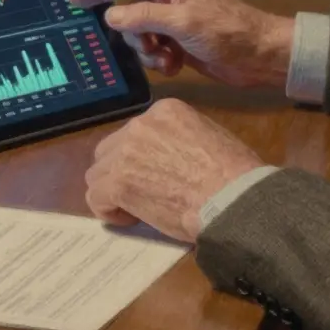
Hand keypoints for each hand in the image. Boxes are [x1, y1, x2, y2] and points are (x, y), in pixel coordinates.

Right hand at [67, 0, 293, 87]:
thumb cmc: (229, 32)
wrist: (260, 56)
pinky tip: (175, 67)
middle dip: (135, 35)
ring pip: (140, 36)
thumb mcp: (184, 22)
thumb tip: (112, 15)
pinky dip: (159, 62)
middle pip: (130, 14)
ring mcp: (174, 23)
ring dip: (148, 52)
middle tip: (151, 47)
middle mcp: (170, 0)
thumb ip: (145, 17)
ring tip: (168, 61)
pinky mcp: (180, 44)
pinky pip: (154, 52)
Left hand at [85, 98, 264, 242]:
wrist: (231, 197)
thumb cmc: (234, 174)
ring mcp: (126, 152)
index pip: (136, 132)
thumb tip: (168, 158)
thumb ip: (181, 140)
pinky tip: (130, 218)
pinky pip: (96, 197)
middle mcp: (141, 124)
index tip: (158, 176)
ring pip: (98, 172)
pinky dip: (108, 211)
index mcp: (166, 111)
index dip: (142, 157)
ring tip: (136, 208)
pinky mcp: (118, 182)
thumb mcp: (210, 137)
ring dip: (112, 190)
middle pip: (111, 149)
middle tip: (142, 192)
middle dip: (121, 171)